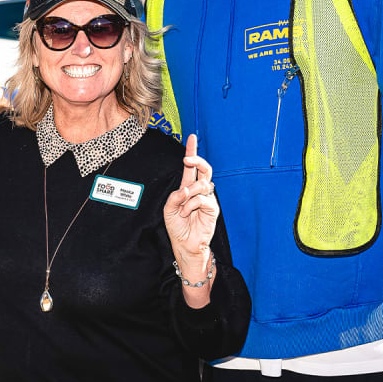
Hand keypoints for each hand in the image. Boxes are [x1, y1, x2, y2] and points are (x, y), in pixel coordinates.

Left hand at [163, 134, 218, 276]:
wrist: (185, 244)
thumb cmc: (177, 226)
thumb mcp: (169, 209)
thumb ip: (175, 196)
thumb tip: (186, 188)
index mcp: (187, 187)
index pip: (192, 167)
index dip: (192, 151)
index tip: (192, 137)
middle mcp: (199, 191)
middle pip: (204, 169)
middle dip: (197, 160)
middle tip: (188, 159)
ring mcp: (207, 198)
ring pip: (201, 185)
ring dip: (189, 194)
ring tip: (183, 209)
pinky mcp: (213, 208)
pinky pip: (202, 199)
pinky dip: (192, 204)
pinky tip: (188, 213)